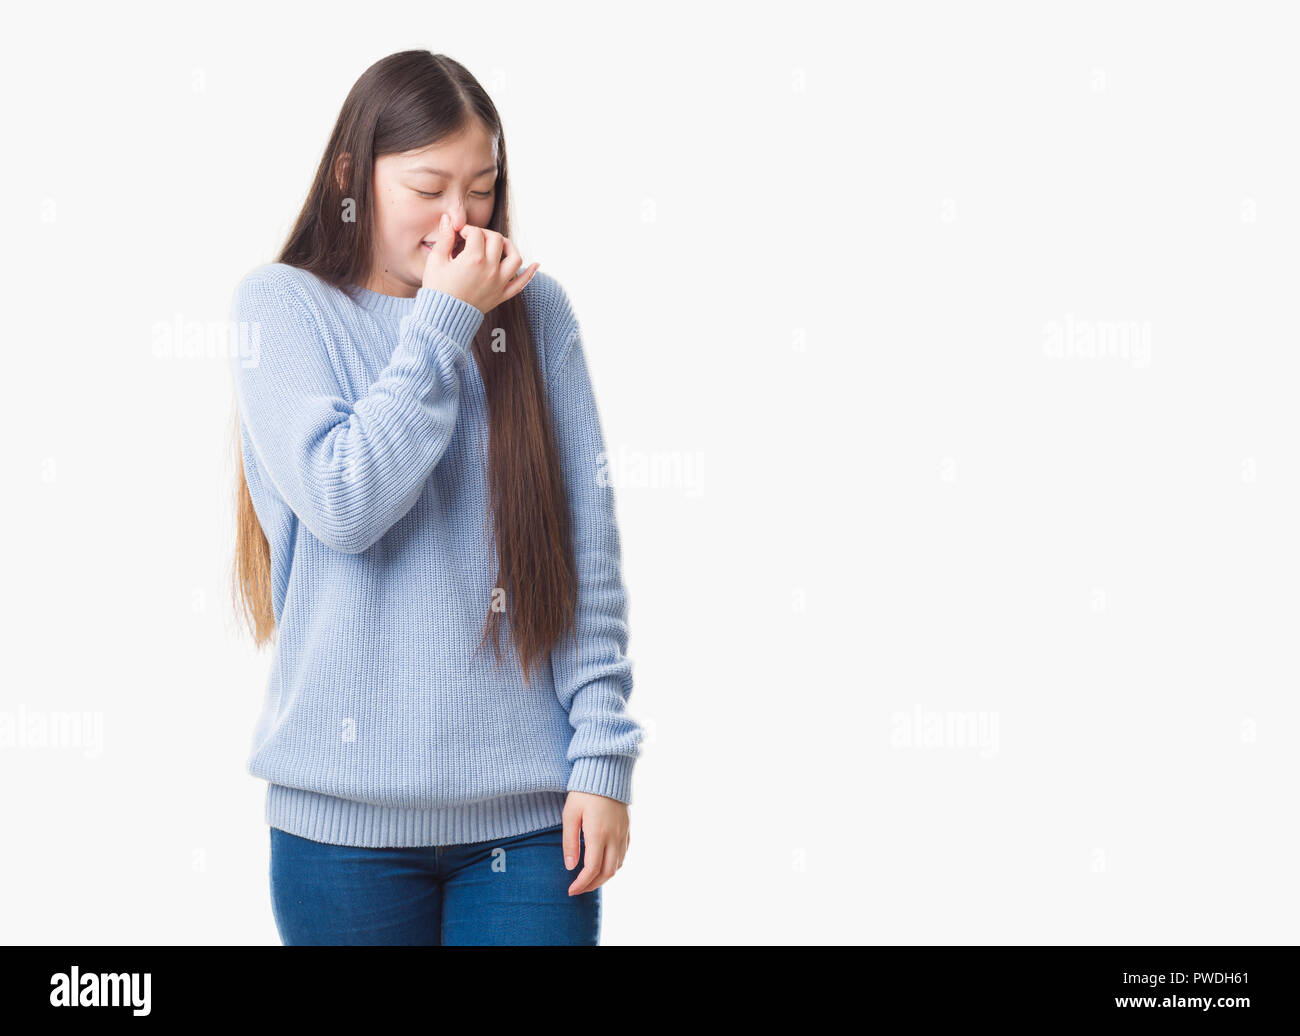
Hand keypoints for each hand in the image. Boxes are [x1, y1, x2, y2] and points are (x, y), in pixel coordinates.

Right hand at [421, 213, 538, 313]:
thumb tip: (448, 219)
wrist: (443, 318)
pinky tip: (535, 264)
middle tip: (474, 238)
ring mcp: (499, 283)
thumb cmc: (437, 290)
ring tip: (499, 244)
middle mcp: (490, 269)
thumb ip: (444, 238)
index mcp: (473, 259)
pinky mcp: (501, 295)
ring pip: (515, 257)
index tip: (459, 234)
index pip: (476, 233)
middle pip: (497, 240)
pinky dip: (529, 273)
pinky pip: (521, 283)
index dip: (466, 229)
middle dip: (485, 234)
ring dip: (509, 246)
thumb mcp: (436, 261)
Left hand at [562, 791, 629, 895]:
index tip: (570, 890)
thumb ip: (570, 842)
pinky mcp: (627, 829)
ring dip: (603, 877)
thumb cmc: (584, 792)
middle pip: (607, 872)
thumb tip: (570, 867)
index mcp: (598, 834)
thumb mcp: (570, 815)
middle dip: (592, 885)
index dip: (581, 884)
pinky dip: (614, 865)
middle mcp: (614, 837)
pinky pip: (624, 854)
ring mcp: (623, 833)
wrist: (606, 771)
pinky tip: (604, 865)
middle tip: (578, 889)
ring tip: (589, 880)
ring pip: (617, 865)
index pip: (591, 870)